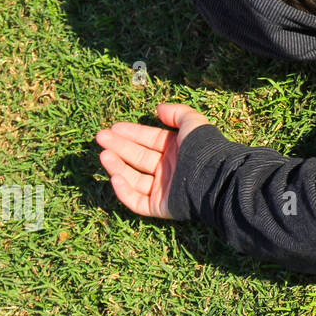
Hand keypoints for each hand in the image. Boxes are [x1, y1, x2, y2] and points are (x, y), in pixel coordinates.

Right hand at [96, 103, 210, 219]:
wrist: (214, 177)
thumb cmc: (204, 148)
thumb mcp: (193, 123)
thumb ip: (177, 113)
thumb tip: (158, 109)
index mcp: (176, 149)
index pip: (149, 140)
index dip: (131, 133)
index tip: (113, 127)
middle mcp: (168, 168)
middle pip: (138, 157)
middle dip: (119, 146)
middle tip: (101, 137)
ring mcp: (163, 188)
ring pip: (133, 178)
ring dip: (117, 166)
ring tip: (104, 154)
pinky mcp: (159, 206)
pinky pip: (137, 200)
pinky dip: (124, 190)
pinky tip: (115, 176)